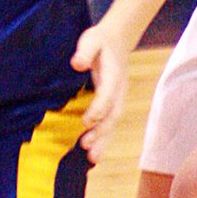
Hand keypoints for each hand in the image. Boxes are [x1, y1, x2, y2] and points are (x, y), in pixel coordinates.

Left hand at [71, 23, 129, 162]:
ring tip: (92, 158)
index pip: (108, 96)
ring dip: (103, 140)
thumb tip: (77, 64)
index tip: (85, 122)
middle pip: (114, 115)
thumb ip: (85, 51)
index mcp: (114, 76)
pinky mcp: (113, 104)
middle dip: (102, 132)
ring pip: (113, 123)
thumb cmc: (101, 41)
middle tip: (87, 146)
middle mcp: (119, 91)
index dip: (98, 110)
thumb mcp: (91, 40)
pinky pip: (110, 123)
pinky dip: (103, 138)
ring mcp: (118, 99)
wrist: (118, 40)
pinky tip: (93, 152)